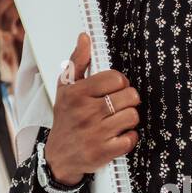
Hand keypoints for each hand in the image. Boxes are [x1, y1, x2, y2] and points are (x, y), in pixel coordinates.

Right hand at [42, 33, 140, 185]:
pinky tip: (117, 135)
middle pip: (130, 97)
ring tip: (117, 120)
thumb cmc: (66, 117)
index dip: (120, 82)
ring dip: (129, 118)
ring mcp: (95, 133)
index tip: (115, 88)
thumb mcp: (66, 88)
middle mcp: (86, 112)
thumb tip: (84, 36)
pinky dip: (128, 137)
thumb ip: (77, 61)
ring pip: (133, 116)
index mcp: (77, 93)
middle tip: (118, 105)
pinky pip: (131, 138)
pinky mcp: (104, 152)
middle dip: (128, 100)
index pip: (116, 78)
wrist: (58, 156)